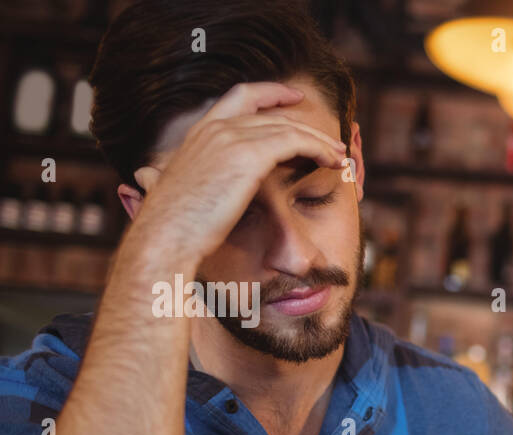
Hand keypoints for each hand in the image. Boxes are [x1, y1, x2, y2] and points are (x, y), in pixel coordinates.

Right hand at [123, 82, 348, 270]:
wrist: (165, 236)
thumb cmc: (169, 225)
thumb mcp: (165, 190)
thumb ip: (162, 177)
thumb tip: (145, 176)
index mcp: (197, 134)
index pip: (239, 98)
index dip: (269, 93)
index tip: (293, 97)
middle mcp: (214, 128)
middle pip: (271, 114)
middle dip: (304, 125)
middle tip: (331, 141)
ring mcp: (230, 138)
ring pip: (288, 127)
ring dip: (318, 140)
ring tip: (339, 155)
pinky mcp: (248, 155)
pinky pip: (294, 141)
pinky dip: (318, 148)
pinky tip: (332, 161)